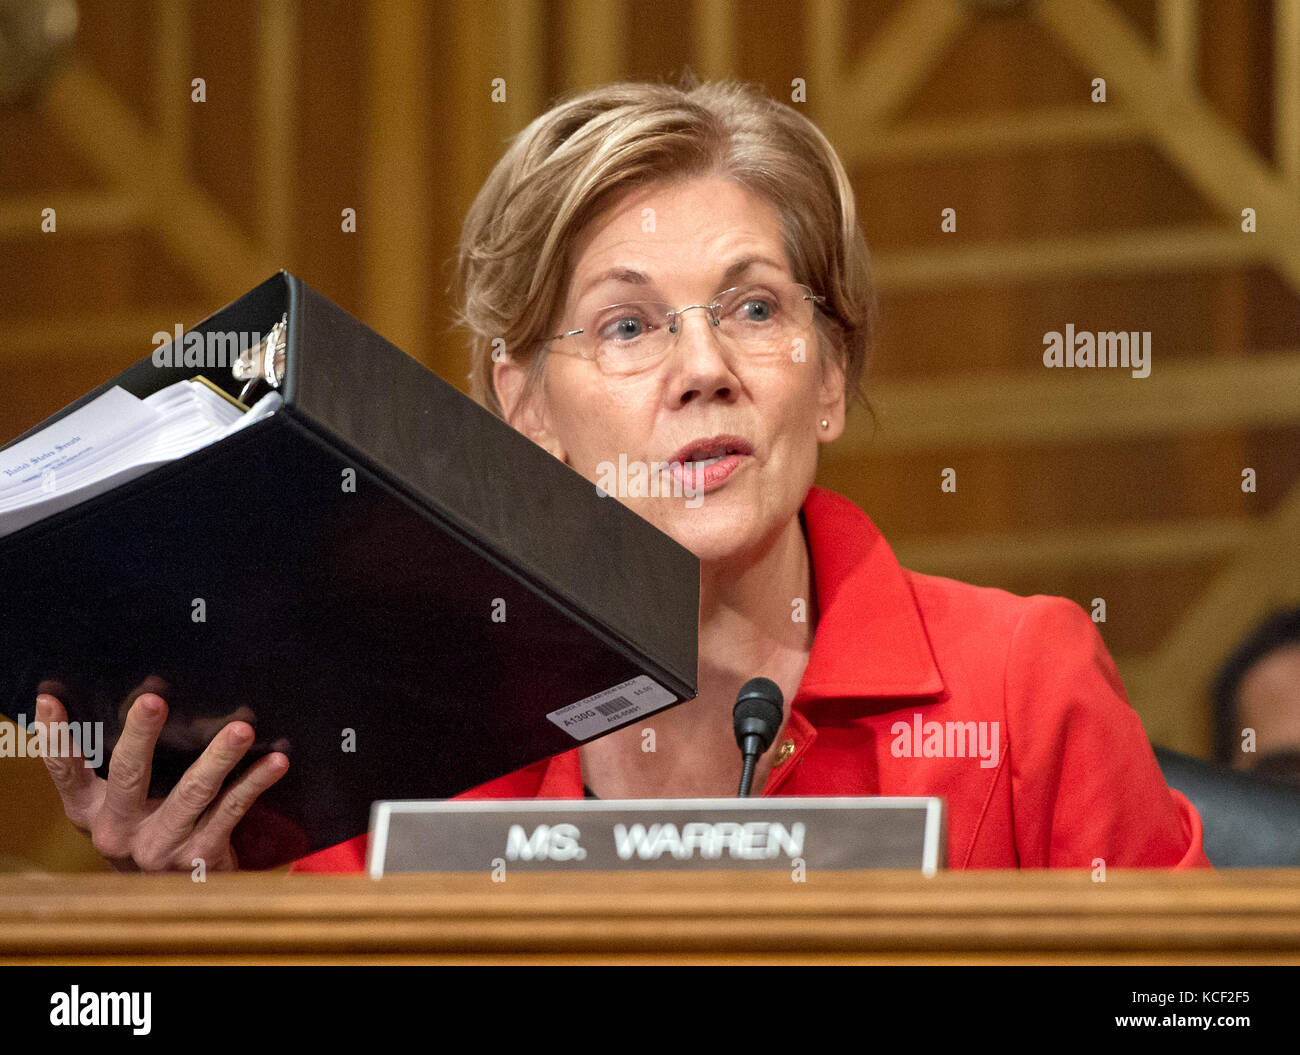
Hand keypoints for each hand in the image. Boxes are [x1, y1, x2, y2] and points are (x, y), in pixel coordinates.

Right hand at [34, 691, 288, 872]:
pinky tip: (275, 761)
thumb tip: (152, 690)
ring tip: (241, 729)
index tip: (50, 699)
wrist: (173, 896)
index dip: (55, 738)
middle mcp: (119, 831)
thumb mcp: (124, 804)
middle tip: (153, 701)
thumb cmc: (148, 828)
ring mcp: (159, 846)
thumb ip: (128, 761)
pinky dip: (255, 782)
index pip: (67, 772)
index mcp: (91, 812)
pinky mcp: (199, 856)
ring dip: (219, 757)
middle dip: (140, 736)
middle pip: (128, 776)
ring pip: (192, 793)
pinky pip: (232, 810)